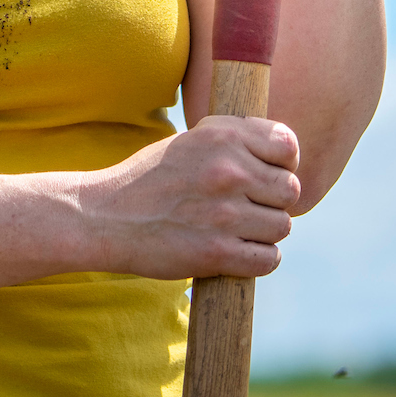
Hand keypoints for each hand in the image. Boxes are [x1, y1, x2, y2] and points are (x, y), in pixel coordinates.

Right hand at [79, 116, 301, 279]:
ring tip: (237, 230)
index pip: (288, 147)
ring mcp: (224, 214)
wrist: (105, 218)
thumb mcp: (191, 140)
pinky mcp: (217, 253)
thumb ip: (236, 140)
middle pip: (289, 190)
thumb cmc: (151, 179)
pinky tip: (237, 253)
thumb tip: (285, 153)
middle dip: (273, 201)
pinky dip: (258, 260)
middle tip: (249, 207)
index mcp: (222, 136)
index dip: (284, 164)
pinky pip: (269, 259)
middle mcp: (228, 171)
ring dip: (264, 233)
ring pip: (282, 226)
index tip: (268, 174)